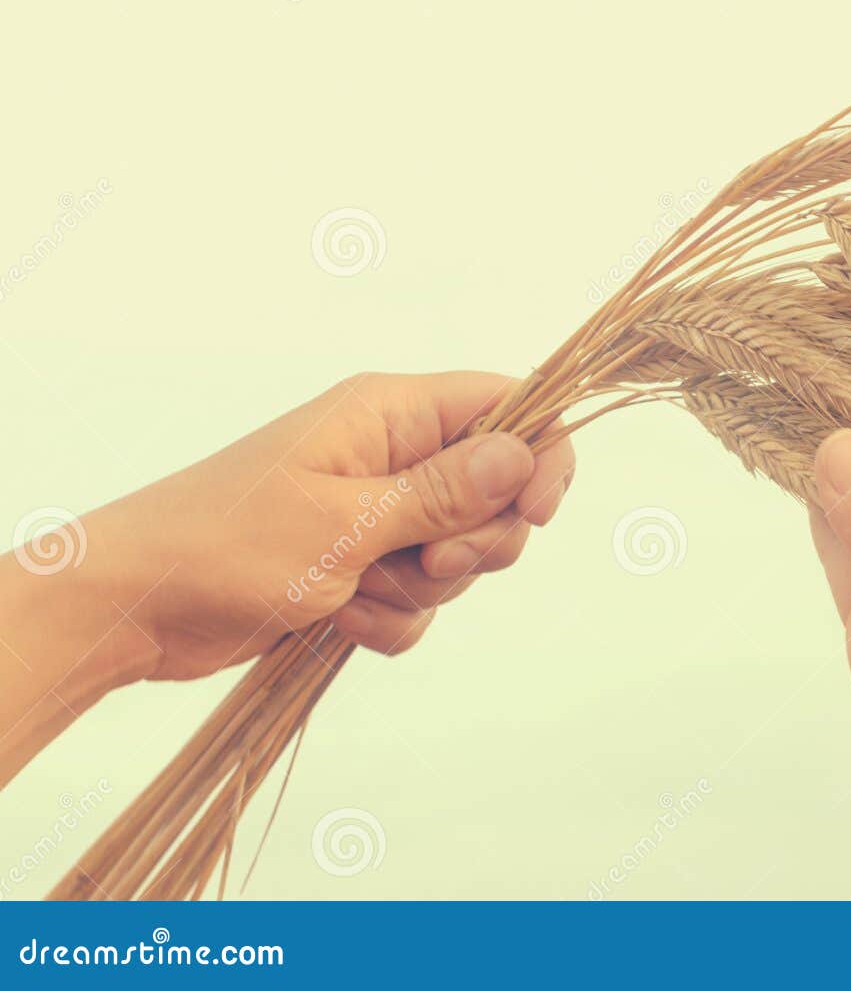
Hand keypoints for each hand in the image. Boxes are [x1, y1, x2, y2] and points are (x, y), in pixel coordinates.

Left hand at [0, 371, 573, 782]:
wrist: (136, 606)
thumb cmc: (227, 544)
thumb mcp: (348, 519)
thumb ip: (445, 490)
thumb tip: (525, 453)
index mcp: (390, 413)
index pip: (508, 407)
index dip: (540, 456)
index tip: (535, 514)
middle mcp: (392, 455)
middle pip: (496, 491)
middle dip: (477, 543)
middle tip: (426, 565)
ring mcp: (377, 513)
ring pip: (459, 554)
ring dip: (423, 590)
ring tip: (358, 591)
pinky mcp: (360, 566)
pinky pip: (418, 599)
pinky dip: (391, 617)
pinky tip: (340, 617)